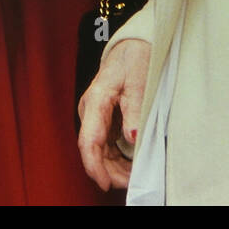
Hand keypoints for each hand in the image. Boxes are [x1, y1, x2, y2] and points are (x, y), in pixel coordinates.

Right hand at [78, 38, 149, 190]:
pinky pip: (107, 143)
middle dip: (109, 171)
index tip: (105, 184)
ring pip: (100, 149)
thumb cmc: (134, 58)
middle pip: (93, 150)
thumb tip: (132, 138)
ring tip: (134, 178)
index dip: (95, 166)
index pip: (89, 141)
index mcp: (96, 100)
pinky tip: (130, 166)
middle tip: (131, 184)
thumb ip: (134, 109)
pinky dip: (117, 158)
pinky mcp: (104, 118)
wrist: (133, 44)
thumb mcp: (139, 80)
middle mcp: (91, 110)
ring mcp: (96, 115)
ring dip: (114, 167)